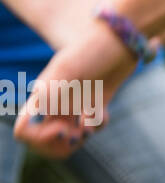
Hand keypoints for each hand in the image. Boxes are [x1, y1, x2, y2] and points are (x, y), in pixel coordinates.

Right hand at [13, 13, 137, 154]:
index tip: (62, 128)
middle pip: (45, 141)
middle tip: (77, 133)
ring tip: (90, 123)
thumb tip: (34, 119)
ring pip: (69, 137)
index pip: (24, 131)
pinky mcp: (96, 102)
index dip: (39, 139)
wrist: (121, 36)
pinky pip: (91, 126)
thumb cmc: (93, 48)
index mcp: (42, 96)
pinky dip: (97, 125)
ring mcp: (76, 103)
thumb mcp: (67, 68)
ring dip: (80, 137)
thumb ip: (49, 94)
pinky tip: (104, 112)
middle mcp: (55, 102)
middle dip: (60, 145)